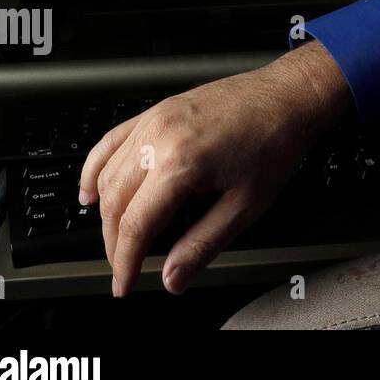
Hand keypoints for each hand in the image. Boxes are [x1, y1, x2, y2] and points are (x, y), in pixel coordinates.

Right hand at [77, 42, 350, 295]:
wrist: (289, 95)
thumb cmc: (275, 140)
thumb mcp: (246, 204)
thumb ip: (204, 244)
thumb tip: (173, 278)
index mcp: (181, 162)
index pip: (135, 226)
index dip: (125, 262)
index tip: (124, 284)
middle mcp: (160, 137)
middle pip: (114, 202)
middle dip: (114, 242)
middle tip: (125, 266)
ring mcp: (155, 119)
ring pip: (108, 174)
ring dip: (105, 211)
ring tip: (116, 238)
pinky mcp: (158, 110)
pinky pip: (111, 141)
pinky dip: (94, 168)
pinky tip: (90, 191)